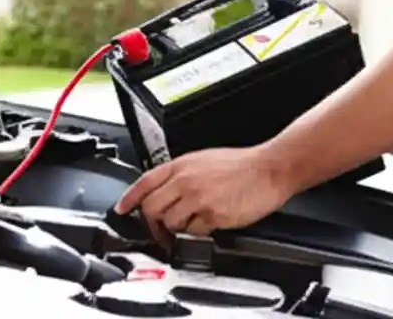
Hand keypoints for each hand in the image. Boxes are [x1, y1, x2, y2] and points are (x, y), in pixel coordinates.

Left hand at [114, 145, 293, 242]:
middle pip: (151, 208)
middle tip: (158, 231)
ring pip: (169, 222)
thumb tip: (166, 191)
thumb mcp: (205, 160)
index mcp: (183, 164)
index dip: (129, 198)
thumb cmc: (243, 165)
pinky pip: (193, 232)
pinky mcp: (213, 215)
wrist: (269, 169)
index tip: (122, 209)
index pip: (144, 182)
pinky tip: (206, 226)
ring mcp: (198, 198)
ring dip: (175, 230)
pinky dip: (196, 233)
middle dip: (151, 224)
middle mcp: (186, 180)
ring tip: (187, 228)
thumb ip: (183, 174)